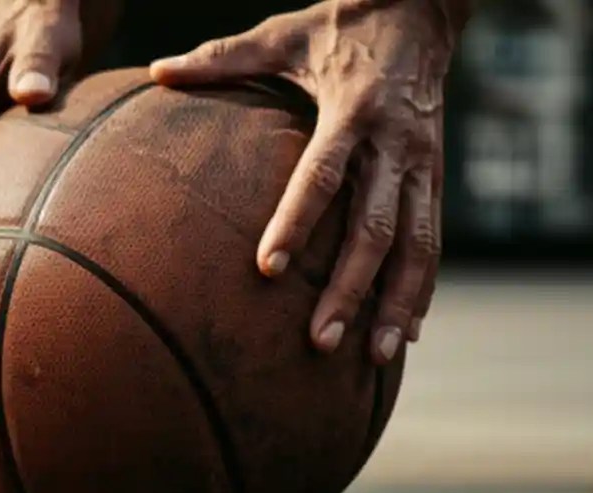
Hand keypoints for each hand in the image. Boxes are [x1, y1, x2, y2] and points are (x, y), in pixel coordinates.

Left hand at [150, 0, 469, 362]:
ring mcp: (421, 167)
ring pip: (415, 246)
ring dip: (395, 304)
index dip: (296, 223)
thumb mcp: (283, 35)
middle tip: (321, 342)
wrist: (424, 9)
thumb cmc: (342, 25)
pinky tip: (406, 334)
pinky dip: (422, 289)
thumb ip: (222, 57)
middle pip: (373, 229)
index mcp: (352, 111)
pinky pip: (434, 242)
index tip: (268, 270)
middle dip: (350, 290)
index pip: (322, 175)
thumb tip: (156, 69)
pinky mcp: (435, 180)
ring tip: (374, 356)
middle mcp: (393, 145)